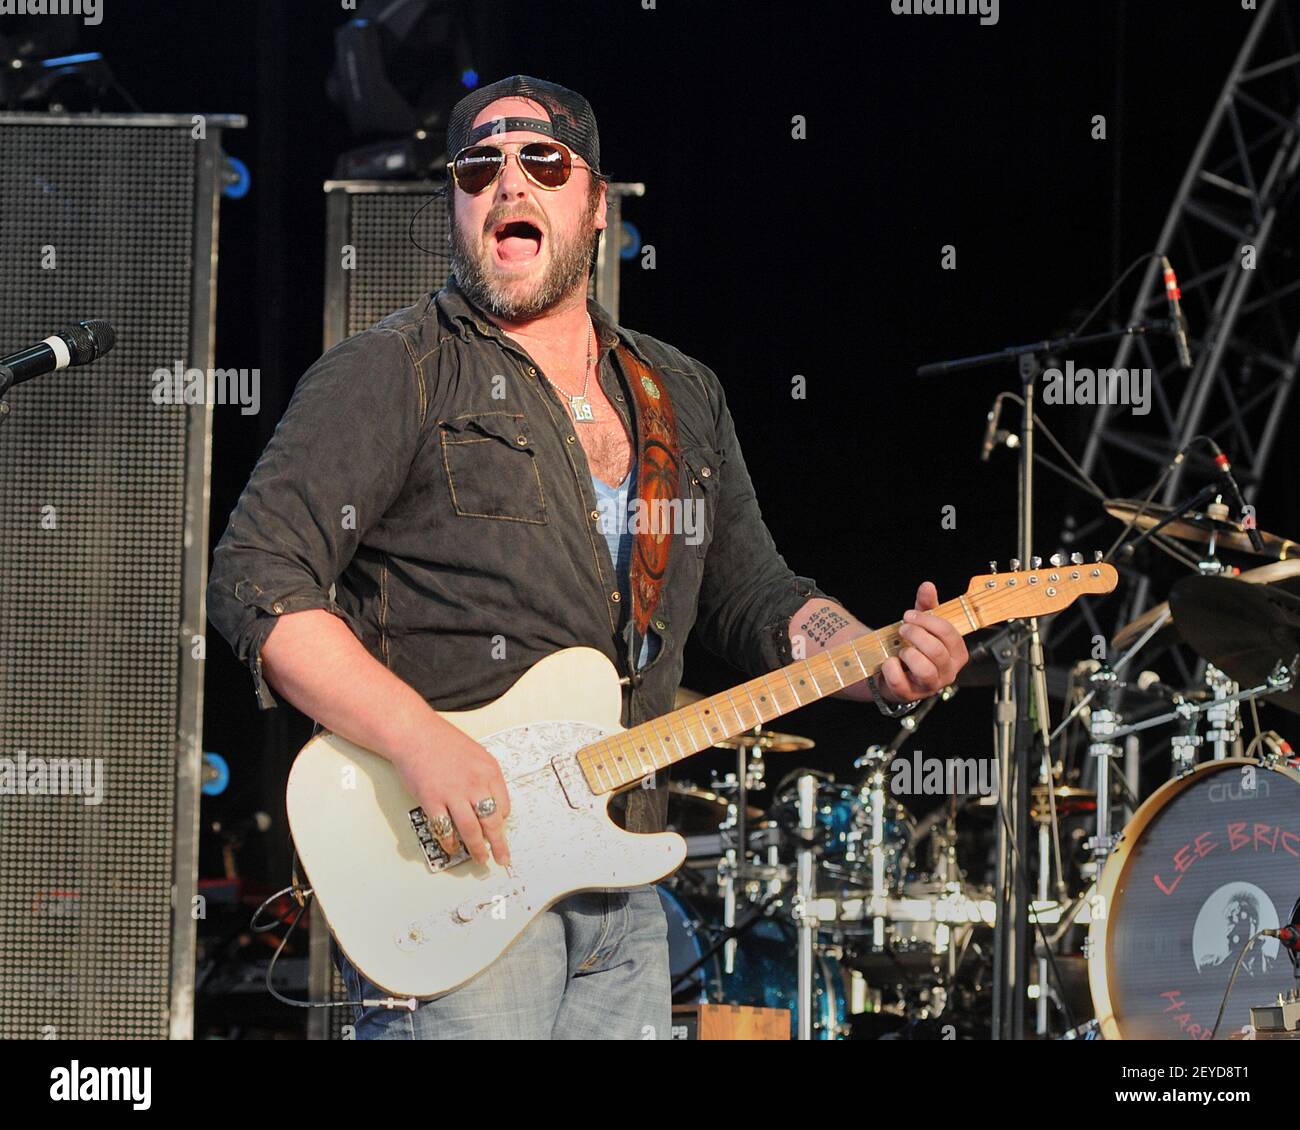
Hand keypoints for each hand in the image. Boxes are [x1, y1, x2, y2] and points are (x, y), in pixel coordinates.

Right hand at [393, 728, 511, 867]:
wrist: (415, 733)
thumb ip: (484, 778)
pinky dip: (450, 842)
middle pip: (492, 822)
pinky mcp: (432, 800)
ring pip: (471, 830)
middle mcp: (475, 783)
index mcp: (489, 771)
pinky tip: (452, 846)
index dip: (501, 821)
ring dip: (477, 849)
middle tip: (502, 858)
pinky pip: (445, 829)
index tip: (500, 830)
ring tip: (480, 858)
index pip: (504, 805)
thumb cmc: (442, 742)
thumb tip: (489, 802)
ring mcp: (453, 793)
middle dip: (499, 845)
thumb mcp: (476, 755)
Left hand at [876, 581, 969, 702]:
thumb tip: (927, 586)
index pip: (949, 634)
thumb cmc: (913, 645)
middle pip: (936, 651)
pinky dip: (890, 667)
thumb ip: (926, 605)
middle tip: (902, 629)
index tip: (909, 615)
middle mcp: (948, 672)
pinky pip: (900, 681)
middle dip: (915, 634)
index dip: (927, 621)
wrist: (892, 668)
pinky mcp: (909, 694)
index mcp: (957, 653)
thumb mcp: (922, 623)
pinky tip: (889, 661)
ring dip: (908, 653)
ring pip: (925, 670)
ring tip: (900, 648)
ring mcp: (929, 686)